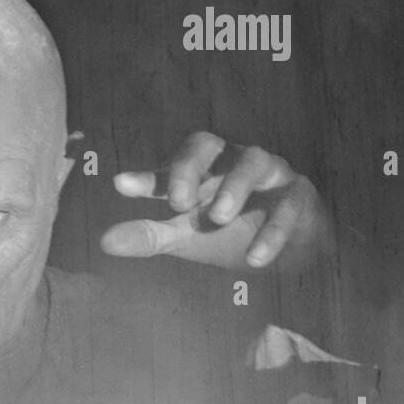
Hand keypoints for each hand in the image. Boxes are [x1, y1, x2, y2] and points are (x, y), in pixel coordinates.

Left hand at [103, 132, 327, 269]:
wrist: (286, 251)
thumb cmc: (229, 233)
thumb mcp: (185, 237)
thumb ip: (148, 235)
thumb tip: (104, 242)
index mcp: (202, 170)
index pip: (172, 164)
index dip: (149, 175)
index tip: (120, 185)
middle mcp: (231, 162)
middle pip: (209, 145)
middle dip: (190, 168)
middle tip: (177, 201)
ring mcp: (269, 174)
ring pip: (254, 162)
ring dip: (234, 188)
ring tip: (218, 217)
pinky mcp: (299, 196)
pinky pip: (288, 205)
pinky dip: (273, 231)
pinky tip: (256, 258)